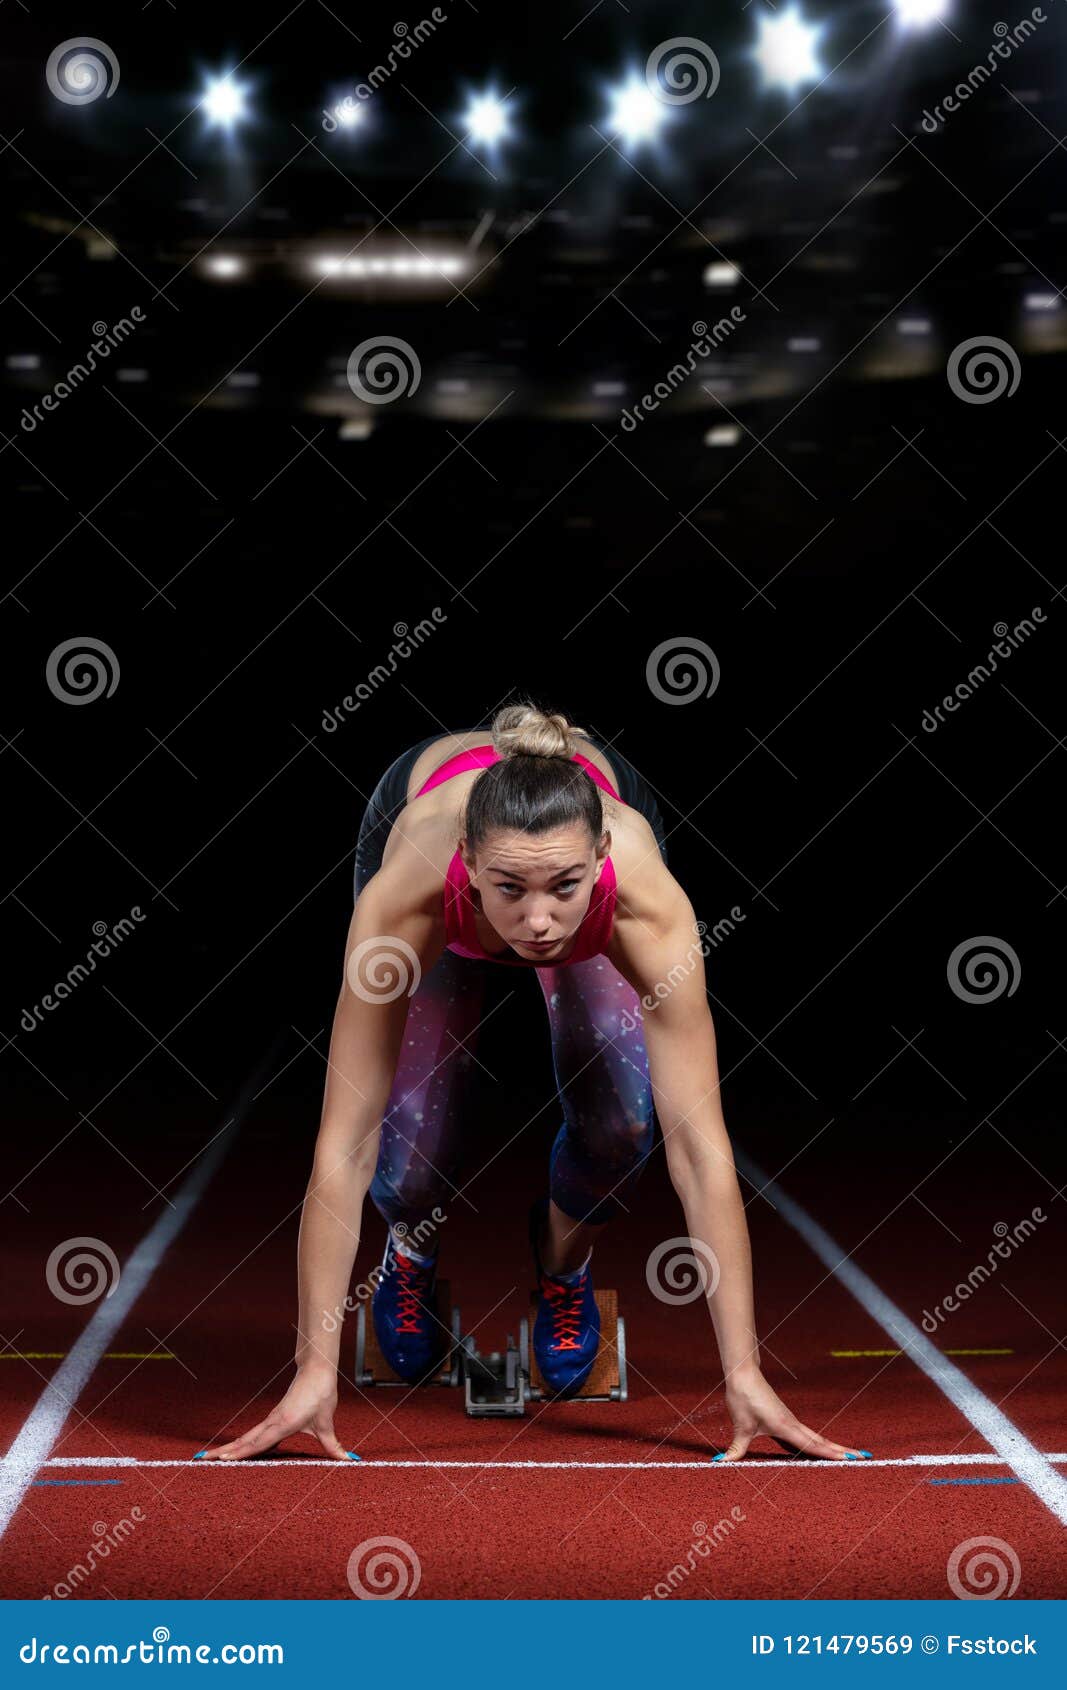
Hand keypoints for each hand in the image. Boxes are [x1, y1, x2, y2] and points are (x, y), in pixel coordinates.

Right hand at [197, 1363, 350, 1462]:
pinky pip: (255, 1433)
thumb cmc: (320, 1393)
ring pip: (247, 1437)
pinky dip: (243, 1442)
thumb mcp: (327, 1422)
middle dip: (224, 1451)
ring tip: (211, 1457)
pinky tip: (237, 1449)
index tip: (222, 1461)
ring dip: (230, 1447)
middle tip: (202, 1460)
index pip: (258, 1442)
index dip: (240, 1453)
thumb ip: (333, 1445)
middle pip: (245, 1440)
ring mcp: (272, 1419)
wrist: (317, 1370)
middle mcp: (273, 1422)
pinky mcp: (275, 1417)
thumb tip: (348, 1460)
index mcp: (283, 1423)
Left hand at [721, 1367, 870, 1461]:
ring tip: (849, 1456)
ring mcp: (790, 1421)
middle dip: (841, 1451)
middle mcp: (793, 1425)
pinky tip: (817, 1450)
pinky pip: (805, 1435)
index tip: (853, 1459)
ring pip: (815, 1438)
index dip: (832, 1455)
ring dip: (832, 1447)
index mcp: (787, 1427)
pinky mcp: (784, 1419)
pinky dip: (816, 1444)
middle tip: (864, 1459)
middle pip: (822, 1442)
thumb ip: (737, 1448)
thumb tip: (723, 1464)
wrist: (744, 1375)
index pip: (814, 1446)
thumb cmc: (744, 1397)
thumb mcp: (741, 1425)